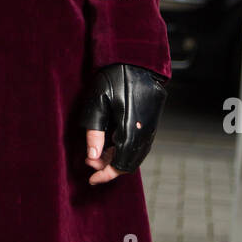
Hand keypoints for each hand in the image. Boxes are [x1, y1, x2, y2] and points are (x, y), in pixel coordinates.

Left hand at [79, 63, 167, 184]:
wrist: (137, 61)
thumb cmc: (114, 78)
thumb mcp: (97, 103)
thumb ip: (95, 132)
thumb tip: (92, 156)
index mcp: (130, 130)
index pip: (120, 165)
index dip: (105, 175)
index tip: (91, 180)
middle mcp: (144, 133)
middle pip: (129, 163)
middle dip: (108, 167)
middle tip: (89, 161)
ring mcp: (150, 128)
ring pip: (134, 155)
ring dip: (116, 158)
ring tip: (96, 152)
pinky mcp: (151, 123)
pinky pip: (138, 144)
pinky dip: (124, 150)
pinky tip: (110, 143)